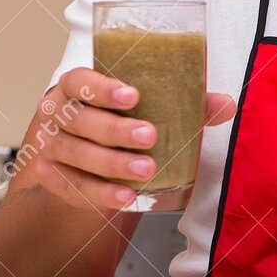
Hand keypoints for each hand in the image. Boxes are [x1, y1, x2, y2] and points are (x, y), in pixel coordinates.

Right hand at [17, 68, 235, 210]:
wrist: (81, 153)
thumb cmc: (115, 117)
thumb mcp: (144, 106)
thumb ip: (184, 103)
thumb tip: (226, 104)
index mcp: (76, 86)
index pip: (80, 80)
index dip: (102, 88)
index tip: (133, 96)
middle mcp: (57, 113)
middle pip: (80, 120)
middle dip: (115, 130)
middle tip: (149, 136)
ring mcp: (49, 145)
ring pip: (76, 154)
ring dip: (112, 164)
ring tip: (146, 169)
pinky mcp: (51, 176)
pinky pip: (74, 186)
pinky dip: (101, 193)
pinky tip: (126, 196)